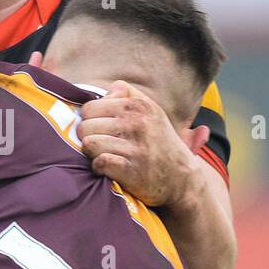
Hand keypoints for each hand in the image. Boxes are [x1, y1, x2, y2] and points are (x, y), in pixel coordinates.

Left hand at [78, 81, 210, 208]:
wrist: (182, 178)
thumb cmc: (160, 143)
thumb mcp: (152, 112)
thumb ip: (129, 95)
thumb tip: (109, 90)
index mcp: (139, 106)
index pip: (90, 107)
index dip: (91, 120)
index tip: (102, 130)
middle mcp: (138, 123)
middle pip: (85, 126)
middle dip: (89, 137)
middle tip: (103, 145)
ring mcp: (135, 148)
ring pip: (89, 144)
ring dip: (93, 154)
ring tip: (106, 155)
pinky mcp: (132, 171)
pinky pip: (99, 163)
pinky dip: (100, 168)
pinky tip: (110, 169)